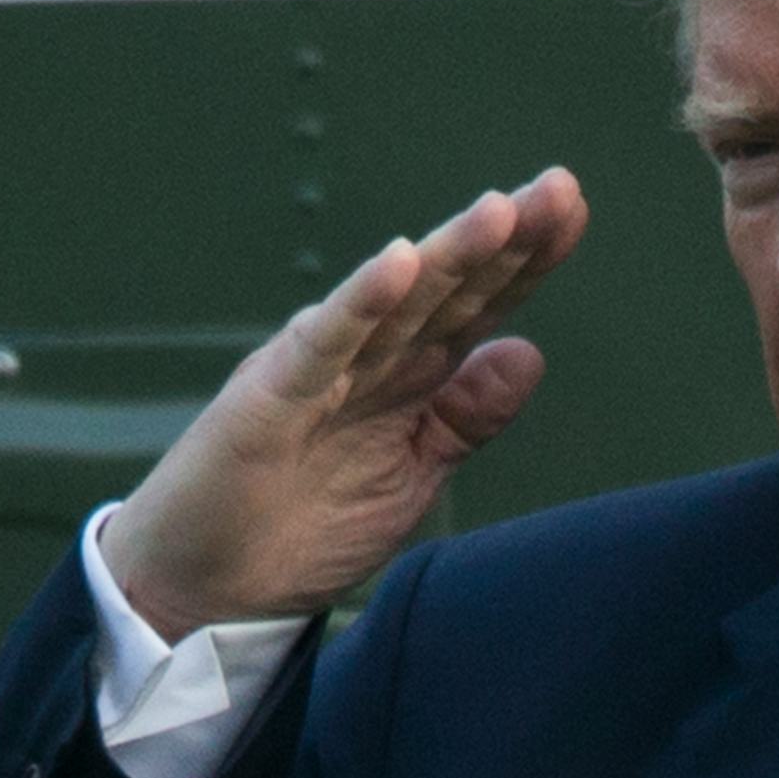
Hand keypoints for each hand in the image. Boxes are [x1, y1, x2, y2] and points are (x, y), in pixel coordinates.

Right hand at [101, 171, 588, 637]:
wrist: (206, 588)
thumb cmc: (299, 530)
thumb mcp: (412, 475)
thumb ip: (465, 417)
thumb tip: (528, 353)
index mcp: (406, 376)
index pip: (476, 306)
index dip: (525, 261)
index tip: (572, 209)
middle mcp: (368, 359)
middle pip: (446, 291)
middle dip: (504, 242)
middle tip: (559, 188)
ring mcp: (319, 372)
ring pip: (394, 306)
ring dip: (446, 258)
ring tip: (499, 212)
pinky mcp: (270, 398)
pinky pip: (323, 346)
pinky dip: (359, 305)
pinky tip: (396, 264)